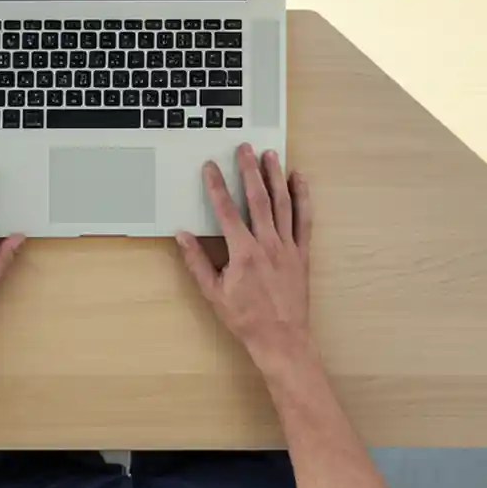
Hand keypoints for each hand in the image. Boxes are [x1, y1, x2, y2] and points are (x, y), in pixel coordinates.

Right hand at [176, 143, 313, 368]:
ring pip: (282, 203)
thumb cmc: (246, 319)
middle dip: (249, 170)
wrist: (282, 339)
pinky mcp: (302, 253)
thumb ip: (196, 262)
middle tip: (244, 148)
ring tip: (271, 155)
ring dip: (275, 176)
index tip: (210, 167)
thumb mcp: (213, 293)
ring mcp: (288, 247)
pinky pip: (304, 219)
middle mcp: (267, 244)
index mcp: (243, 253)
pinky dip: (302, 197)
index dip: (216, 186)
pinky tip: (299, 180)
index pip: (226, 211)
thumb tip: (182, 236)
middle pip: (258, 199)